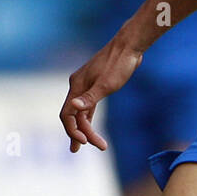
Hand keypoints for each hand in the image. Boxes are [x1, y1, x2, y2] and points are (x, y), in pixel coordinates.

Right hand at [60, 35, 143, 151]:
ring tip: (90, 145)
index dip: (73, 130)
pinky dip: (89, 118)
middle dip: (79, 133)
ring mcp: (86, 85)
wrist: (129, 46)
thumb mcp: (107, 83)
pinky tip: (91, 127)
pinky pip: (88, 106)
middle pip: (73, 116)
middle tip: (84, 149)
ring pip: (80, 112)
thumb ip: (90, 98)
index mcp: (77, 86)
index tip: (84, 142)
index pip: (67, 115)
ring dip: (85, 128)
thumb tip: (74, 107)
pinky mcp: (96, 85)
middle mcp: (78, 86)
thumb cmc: (119, 64)